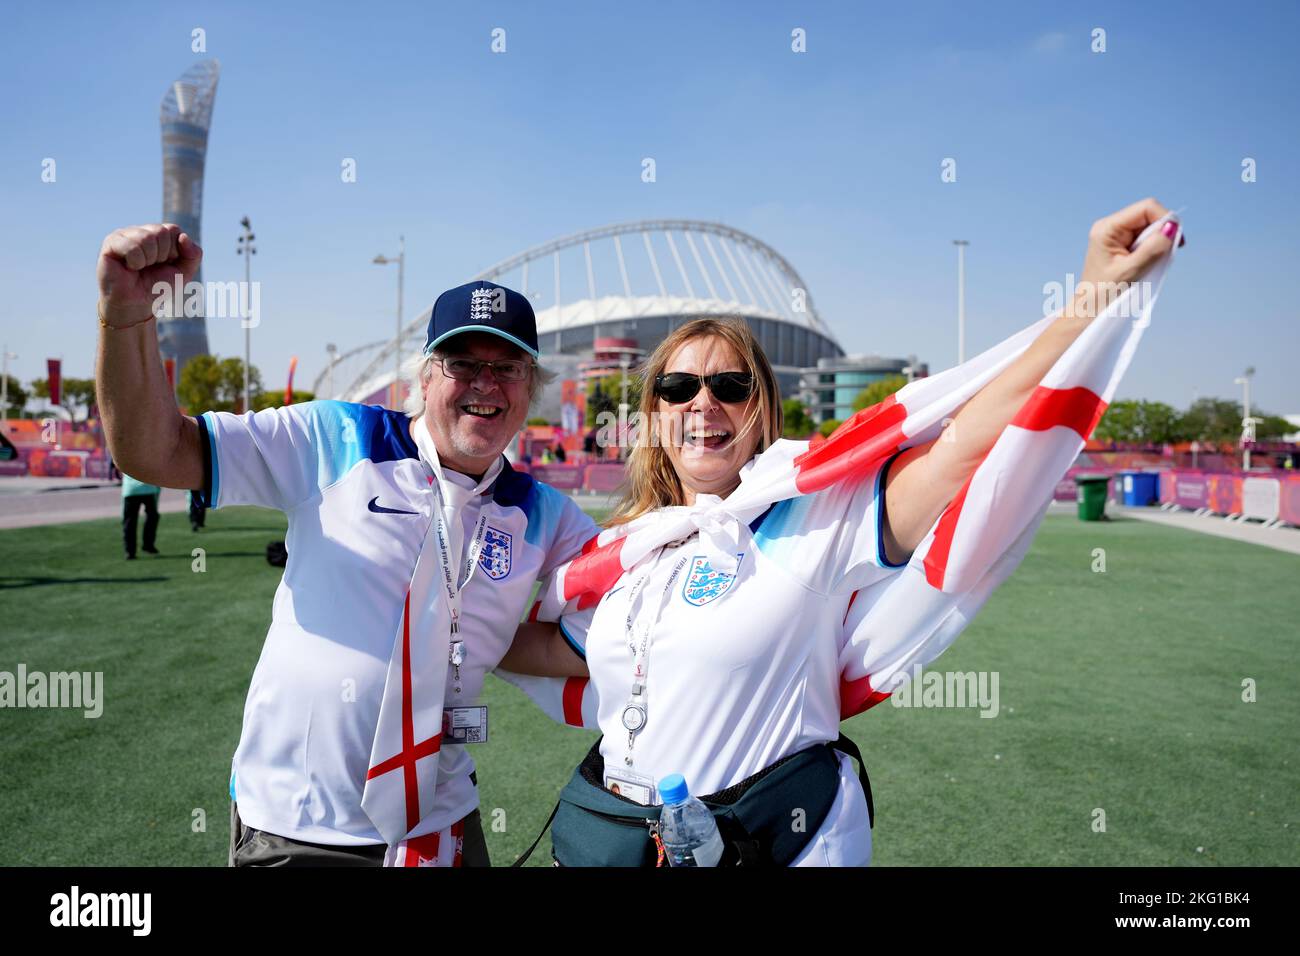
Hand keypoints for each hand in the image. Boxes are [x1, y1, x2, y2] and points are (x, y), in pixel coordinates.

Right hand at [96, 223, 202, 327]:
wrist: (137, 304)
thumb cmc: (158, 286)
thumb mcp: (184, 272)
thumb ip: (194, 254)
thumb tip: (183, 236)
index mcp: (158, 233)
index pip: (173, 230)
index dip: (174, 252)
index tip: (165, 264)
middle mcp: (141, 230)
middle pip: (161, 232)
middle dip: (161, 256)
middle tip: (150, 267)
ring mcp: (125, 234)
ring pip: (147, 238)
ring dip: (148, 260)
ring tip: (139, 268)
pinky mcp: (111, 242)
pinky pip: (132, 247)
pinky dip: (135, 262)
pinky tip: (129, 267)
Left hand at [1071, 197, 1182, 319]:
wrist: (1089, 312)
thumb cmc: (1104, 295)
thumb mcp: (1132, 271)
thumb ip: (1153, 248)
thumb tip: (1172, 227)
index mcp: (1107, 228)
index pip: (1146, 208)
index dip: (1166, 220)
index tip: (1176, 241)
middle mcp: (1111, 227)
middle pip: (1149, 216)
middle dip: (1162, 233)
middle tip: (1165, 256)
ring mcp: (1116, 236)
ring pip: (1149, 228)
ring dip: (1158, 243)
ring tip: (1152, 264)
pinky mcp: (1122, 246)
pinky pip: (1146, 239)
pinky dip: (1153, 250)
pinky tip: (1149, 264)